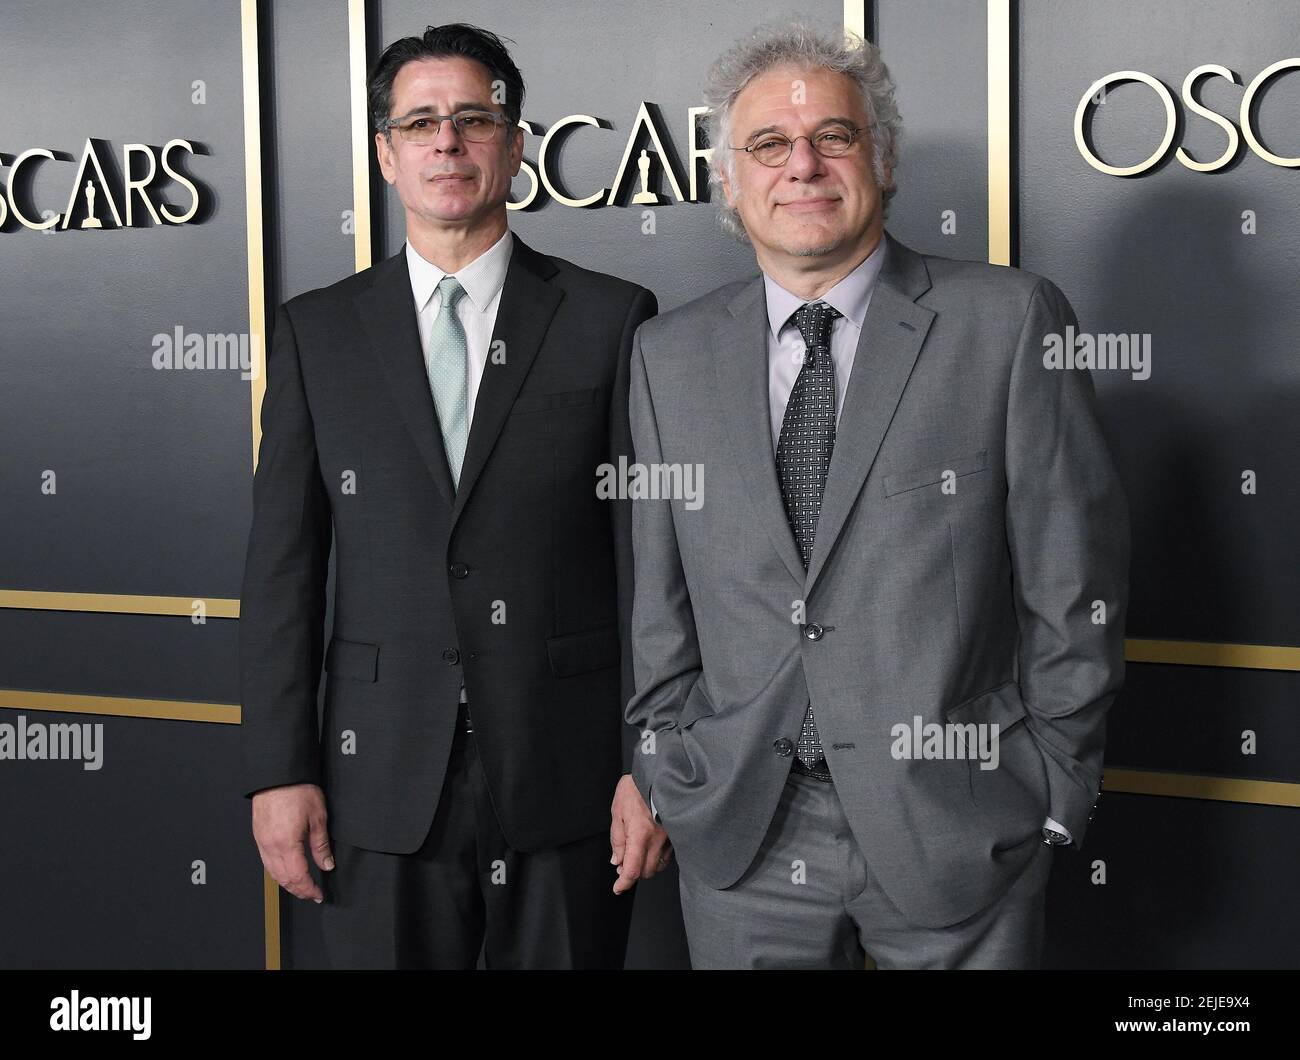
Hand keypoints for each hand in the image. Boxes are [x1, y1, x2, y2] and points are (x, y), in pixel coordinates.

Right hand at [251, 783, 333, 902]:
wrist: (278, 774)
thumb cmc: (298, 790)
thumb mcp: (318, 816)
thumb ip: (321, 845)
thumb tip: (326, 865)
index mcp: (287, 843)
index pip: (298, 877)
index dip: (309, 889)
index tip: (318, 895)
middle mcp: (270, 846)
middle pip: (283, 879)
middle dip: (298, 890)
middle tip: (312, 895)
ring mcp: (261, 842)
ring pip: (272, 873)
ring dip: (287, 883)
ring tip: (301, 887)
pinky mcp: (258, 835)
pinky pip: (266, 862)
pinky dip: (277, 872)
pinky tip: (286, 871)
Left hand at [609, 773, 671, 894]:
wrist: (659, 773)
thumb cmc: (637, 788)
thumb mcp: (618, 812)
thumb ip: (617, 840)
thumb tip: (616, 861)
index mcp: (640, 834)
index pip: (632, 870)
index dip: (624, 883)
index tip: (618, 888)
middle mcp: (658, 839)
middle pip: (647, 872)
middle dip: (634, 873)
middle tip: (623, 865)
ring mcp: (670, 837)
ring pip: (659, 865)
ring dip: (646, 866)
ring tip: (636, 855)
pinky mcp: (677, 833)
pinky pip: (668, 855)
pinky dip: (657, 857)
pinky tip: (650, 848)